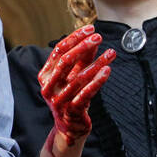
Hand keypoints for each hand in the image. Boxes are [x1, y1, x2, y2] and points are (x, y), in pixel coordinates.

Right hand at [39, 25, 115, 145]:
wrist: (69, 127)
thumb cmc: (71, 97)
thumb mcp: (74, 75)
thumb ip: (82, 59)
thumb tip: (93, 38)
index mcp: (45, 75)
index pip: (58, 50)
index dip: (74, 38)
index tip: (90, 28)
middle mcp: (48, 87)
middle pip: (65, 61)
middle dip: (83, 46)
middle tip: (98, 37)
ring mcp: (58, 100)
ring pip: (78, 77)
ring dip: (96, 63)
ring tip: (110, 53)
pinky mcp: (70, 111)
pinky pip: (85, 94)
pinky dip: (97, 81)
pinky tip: (107, 70)